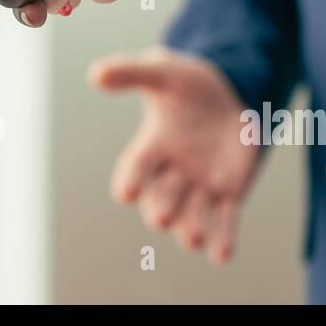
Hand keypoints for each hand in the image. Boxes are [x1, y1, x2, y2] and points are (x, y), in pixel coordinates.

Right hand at [92, 48, 258, 264]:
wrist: (230, 93)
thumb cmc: (188, 83)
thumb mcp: (162, 70)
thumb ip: (131, 72)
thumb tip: (95, 75)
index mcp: (152, 146)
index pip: (136, 167)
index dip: (131, 180)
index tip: (126, 193)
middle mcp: (172, 172)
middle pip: (162, 198)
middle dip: (162, 208)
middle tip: (161, 218)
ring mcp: (201, 185)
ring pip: (192, 215)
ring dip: (190, 229)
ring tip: (191, 238)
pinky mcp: (229, 192)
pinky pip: (225, 220)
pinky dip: (223, 239)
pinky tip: (221, 256)